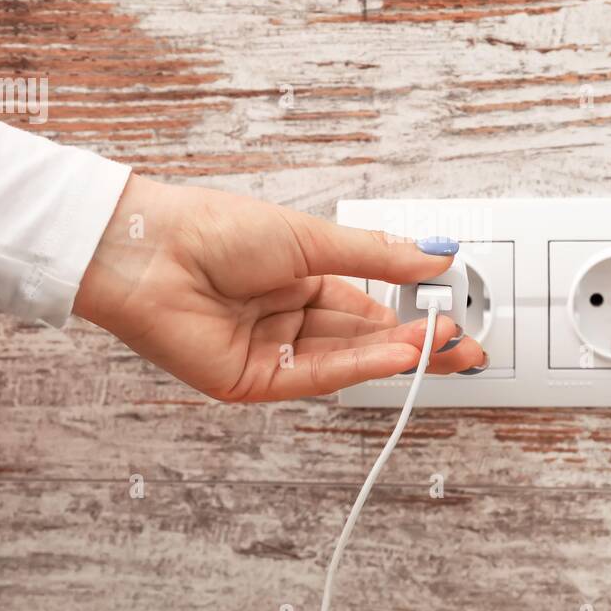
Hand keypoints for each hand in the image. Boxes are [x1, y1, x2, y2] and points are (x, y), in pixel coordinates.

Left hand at [73, 174, 486, 401]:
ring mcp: (270, 353)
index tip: (451, 313)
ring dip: (395, 356)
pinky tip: (398, 354)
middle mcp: (287, 320)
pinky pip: (316, 376)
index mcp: (299, 281)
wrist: (148, 249)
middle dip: (415, 344)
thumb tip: (433, 254)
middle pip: (364, 340)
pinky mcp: (252, 381)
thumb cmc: (213, 229)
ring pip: (346, 361)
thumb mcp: (309, 237)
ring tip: (441, 348)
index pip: (369, 307)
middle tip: (463, 346)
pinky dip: (360, 366)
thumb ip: (376, 254)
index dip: (411, 314)